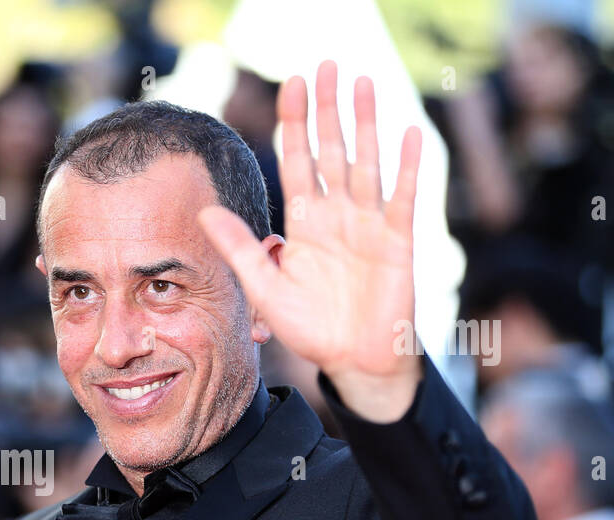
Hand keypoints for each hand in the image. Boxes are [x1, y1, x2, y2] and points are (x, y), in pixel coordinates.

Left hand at [199, 61, 422, 421]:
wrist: (353, 360)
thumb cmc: (310, 327)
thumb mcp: (264, 287)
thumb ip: (239, 248)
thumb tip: (204, 212)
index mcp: (305, 222)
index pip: (297, 161)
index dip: (294, 124)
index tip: (291, 84)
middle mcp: (338, 214)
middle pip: (332, 150)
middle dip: (328, 109)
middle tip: (327, 65)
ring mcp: (370, 224)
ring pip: (366, 163)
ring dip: (366, 124)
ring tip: (363, 83)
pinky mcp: (398, 241)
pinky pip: (403, 197)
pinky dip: (407, 167)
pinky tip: (410, 133)